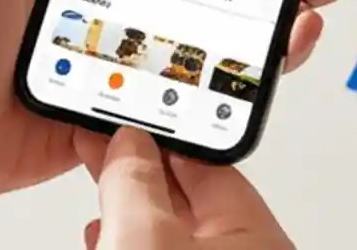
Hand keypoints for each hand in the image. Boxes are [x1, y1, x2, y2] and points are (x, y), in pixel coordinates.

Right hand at [78, 128, 292, 249]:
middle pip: (188, 196)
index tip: (132, 119)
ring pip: (167, 230)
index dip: (166, 137)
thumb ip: (136, 182)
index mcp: (257, 239)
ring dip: (129, 204)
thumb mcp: (143, 237)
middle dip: (142, 167)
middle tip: (107, 139)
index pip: (212, 166)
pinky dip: (126, 240)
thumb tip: (131, 144)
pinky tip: (101, 233)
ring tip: (99, 175)